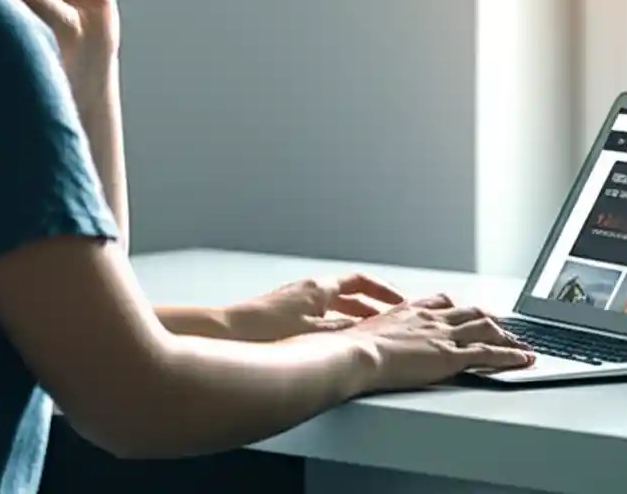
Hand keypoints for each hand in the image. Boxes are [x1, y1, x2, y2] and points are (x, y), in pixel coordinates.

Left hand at [225, 274, 406, 341]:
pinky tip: (334, 345)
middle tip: (390, 321)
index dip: (382, 292)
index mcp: (319, 288)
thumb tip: (369, 330)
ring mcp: (294, 301)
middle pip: (348, 294)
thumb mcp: (316, 333)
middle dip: (371, 307)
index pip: (359, 281)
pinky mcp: (282, 315)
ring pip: (333, 307)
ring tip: (366, 335)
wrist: (226, 332)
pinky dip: (334, 326)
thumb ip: (345, 331)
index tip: (401, 303)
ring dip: (352, 319)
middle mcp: (307, 290)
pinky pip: (318, 317)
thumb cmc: (266, 330)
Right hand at [345, 294, 534, 391]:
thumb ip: (373, 335)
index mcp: (411, 310)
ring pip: (486, 329)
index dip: (459, 309)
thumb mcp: (363, 332)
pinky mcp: (452, 356)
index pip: (443, 302)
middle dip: (491, 320)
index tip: (466, 312)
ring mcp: (444, 336)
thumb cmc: (352, 348)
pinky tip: (523, 359)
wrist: (356, 354)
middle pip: (471, 312)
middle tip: (503, 328)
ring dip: (507, 337)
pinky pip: (489, 354)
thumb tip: (363, 343)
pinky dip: (510, 356)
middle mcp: (432, 318)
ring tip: (521, 345)